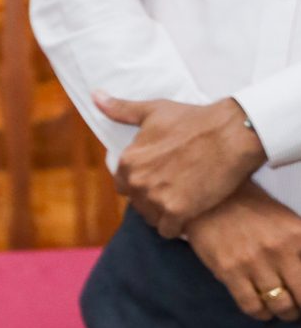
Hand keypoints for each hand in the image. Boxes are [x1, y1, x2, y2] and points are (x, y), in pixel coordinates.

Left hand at [96, 93, 262, 237]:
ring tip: (183, 197)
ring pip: (151, 217)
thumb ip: (121, 109)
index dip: (140, 180)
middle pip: (136, 202)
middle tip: (174, 186)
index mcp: (128, 161)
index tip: (159, 174)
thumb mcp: (154, 111)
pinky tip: (190, 212)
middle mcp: (137, 182)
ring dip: (163, 212)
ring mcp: (156, 199)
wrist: (231, 134)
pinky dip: (177, 225)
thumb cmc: (194, 120)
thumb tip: (96, 96)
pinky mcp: (178, 213)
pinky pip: (168, 230)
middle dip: (151, 197)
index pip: (122, 183)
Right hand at [184, 184, 300, 321]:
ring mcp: (253, 262)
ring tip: (283, 310)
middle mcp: (279, 249)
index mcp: (297, 234)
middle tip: (298, 307)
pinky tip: (262, 310)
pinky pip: (251, 306)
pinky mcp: (229, 272)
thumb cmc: (251, 209)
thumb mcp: (287, 221)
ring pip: (280, 305)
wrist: (209, 199)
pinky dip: (261, 314)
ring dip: (285, 312)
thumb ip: (300, 246)